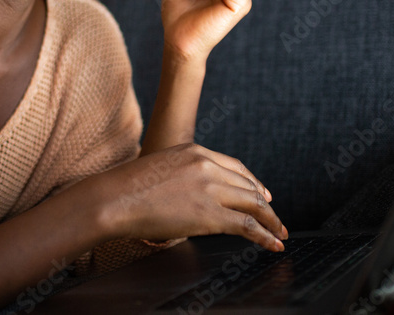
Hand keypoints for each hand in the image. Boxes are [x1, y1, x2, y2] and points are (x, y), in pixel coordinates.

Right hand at [90, 143, 287, 250]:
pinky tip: (274, 243)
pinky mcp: (209, 214)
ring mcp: (209, 188)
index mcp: (194, 150)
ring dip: (270, 220)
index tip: (262, 194)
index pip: (235, 166)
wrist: (113, 198)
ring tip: (279, 232)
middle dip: (264, 204)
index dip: (253, 182)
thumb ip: (181, 174)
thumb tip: (189, 195)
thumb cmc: (125, 189)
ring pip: (252, 204)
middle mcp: (206, 164)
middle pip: (247, 185)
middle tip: (275, 217)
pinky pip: (247, 225)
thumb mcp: (159, 167)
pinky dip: (265, 236)